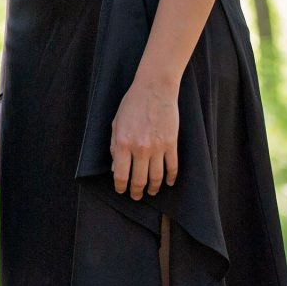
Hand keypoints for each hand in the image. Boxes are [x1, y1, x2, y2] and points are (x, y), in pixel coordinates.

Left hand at [110, 76, 178, 199]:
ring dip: (153, 188)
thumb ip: (114, 146)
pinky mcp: (171, 144)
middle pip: (139, 180)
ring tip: (151, 191)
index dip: (120, 186)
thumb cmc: (132, 104)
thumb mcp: (115, 123)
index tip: (121, 190)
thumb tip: (116, 168)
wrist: (154, 89)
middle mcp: (140, 148)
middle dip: (137, 191)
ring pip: (156, 177)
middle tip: (136, 196)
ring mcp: (158, 147)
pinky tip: (168, 182)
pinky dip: (171, 178)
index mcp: (122, 142)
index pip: (121, 174)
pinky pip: (172, 167)